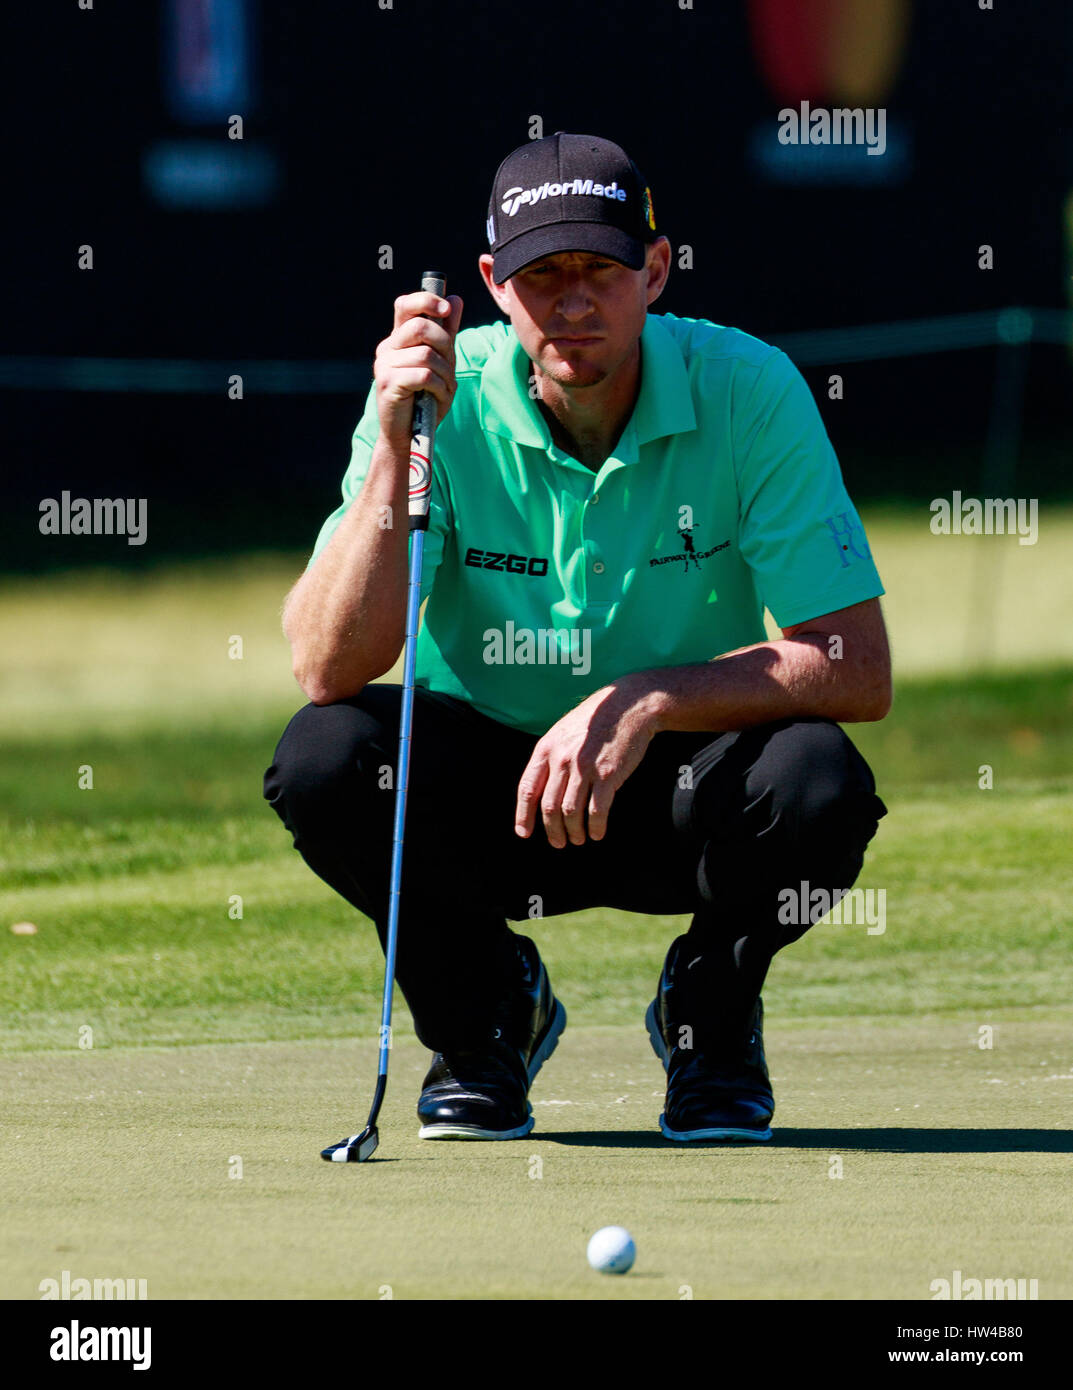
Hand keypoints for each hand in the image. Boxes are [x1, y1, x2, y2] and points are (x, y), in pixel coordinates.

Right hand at [374, 290, 463, 449]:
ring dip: (445, 373)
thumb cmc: (424, 399)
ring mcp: (385, 365)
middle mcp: (387, 348)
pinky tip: (437, 396)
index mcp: (398, 340)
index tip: (446, 310)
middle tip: (449, 364)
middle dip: (445, 343)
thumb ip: (446, 333)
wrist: (407, 436)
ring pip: (426, 354)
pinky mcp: (388, 384)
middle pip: (420, 326)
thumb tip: (454, 299)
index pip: (406, 305)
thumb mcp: (441, 364)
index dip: (426, 300)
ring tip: (444, 388)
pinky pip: (424, 375)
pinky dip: (439, 387)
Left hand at [514, 678, 662, 847]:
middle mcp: (562, 759)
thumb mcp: (564, 731)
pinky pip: (597, 810)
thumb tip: (542, 788)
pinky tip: (597, 833)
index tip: (524, 833)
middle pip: (549, 806)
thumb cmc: (596, 719)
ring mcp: (585, 767)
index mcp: (546, 748)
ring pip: (571, 812)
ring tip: (579, 839)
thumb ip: (551, 756)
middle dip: (552, 831)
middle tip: (559, 842)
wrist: (629, 705)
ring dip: (574, 832)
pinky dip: (596, 827)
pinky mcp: (608, 774)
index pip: (527, 789)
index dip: (523, 815)